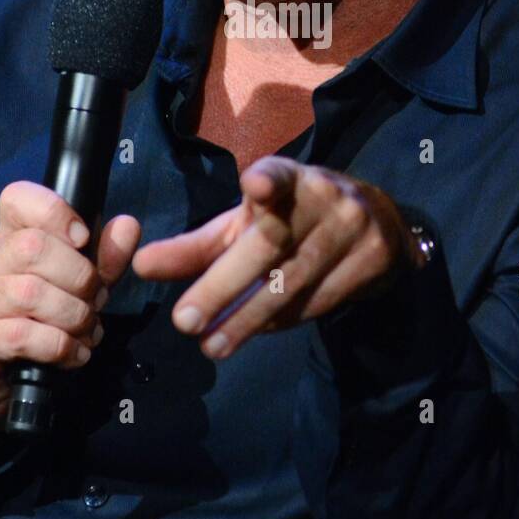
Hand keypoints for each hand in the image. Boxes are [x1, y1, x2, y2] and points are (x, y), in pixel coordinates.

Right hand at [0, 181, 140, 426]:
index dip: (54, 212)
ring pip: (31, 293)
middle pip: (32, 247)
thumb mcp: (74, 289)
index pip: (17, 199)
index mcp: (9, 240)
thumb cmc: (34, 325)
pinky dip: (61, 346)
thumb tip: (128, 225)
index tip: (83, 239)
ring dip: (74, 315)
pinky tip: (74, 354)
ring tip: (87, 330)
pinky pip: (23, 336)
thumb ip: (101, 259)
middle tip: (95, 300)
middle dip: (80, 277)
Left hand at [131, 156, 420, 359]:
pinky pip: (317, 301)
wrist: (378, 224)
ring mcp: (354, 229)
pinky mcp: (372, 262)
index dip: (269, 181)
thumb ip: (196, 247)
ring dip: (247, 318)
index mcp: (289, 177)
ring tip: (211, 343)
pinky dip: (280, 321)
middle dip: (223, 285)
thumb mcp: (246, 223)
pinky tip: (253, 332)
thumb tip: (140, 267)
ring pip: (293, 282)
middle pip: (271, 245)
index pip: (279, 174)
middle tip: (184, 320)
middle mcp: (324, 197)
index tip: (255, 185)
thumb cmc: (293, 218)